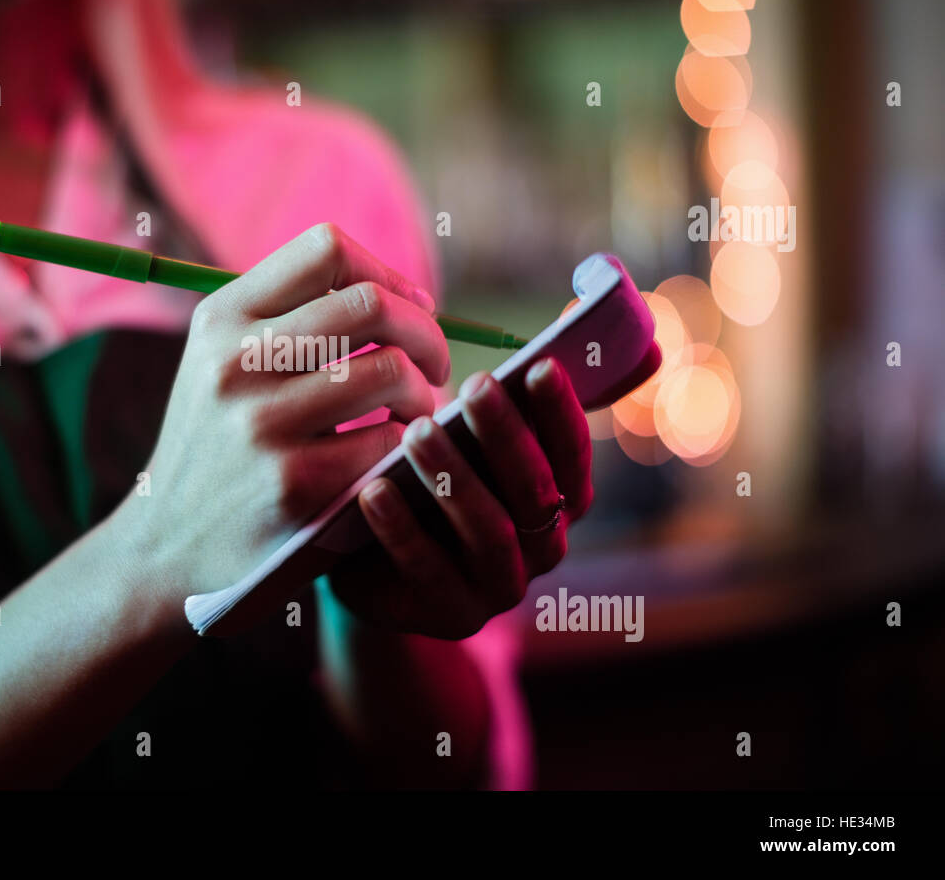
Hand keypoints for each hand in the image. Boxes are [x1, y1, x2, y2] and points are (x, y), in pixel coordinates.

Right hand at [113, 223, 448, 597]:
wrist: (166, 545)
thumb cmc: (219, 444)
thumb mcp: (223, 364)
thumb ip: (289, 318)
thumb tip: (405, 294)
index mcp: (220, 318)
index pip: (327, 249)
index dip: (388, 273)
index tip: (410, 310)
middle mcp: (234, 362)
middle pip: (370, 305)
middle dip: (424, 333)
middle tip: (433, 364)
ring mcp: (262, 424)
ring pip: (390, 370)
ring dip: (422, 392)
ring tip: (414, 412)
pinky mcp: (294, 484)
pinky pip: (386, 439)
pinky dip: (404, 444)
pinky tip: (389, 455)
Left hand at [327, 357, 592, 638]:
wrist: (373, 560)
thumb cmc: (425, 477)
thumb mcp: (461, 438)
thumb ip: (501, 401)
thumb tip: (560, 328)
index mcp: (558, 495)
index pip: (572, 452)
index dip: (560, 411)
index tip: (536, 365)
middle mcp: (543, 545)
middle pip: (538, 492)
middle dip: (507, 437)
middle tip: (475, 387)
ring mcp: (499, 587)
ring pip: (490, 532)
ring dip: (455, 478)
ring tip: (414, 429)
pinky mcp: (450, 615)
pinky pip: (428, 570)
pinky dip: (402, 528)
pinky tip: (373, 489)